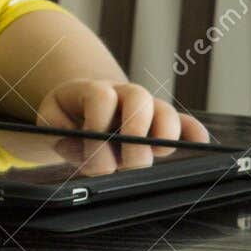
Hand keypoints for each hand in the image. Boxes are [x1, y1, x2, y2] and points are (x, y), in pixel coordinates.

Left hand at [35, 80, 208, 144]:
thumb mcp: (50, 120)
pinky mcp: (163, 124)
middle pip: (139, 100)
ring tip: (152, 153)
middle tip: (125, 161)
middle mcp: (123, 95)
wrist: (83, 107)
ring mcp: (147, 108)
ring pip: (165, 112)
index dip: (99, 121)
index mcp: (93, 90)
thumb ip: (59, 131)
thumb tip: (83, 146)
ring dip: (163, 135)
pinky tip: (199, 143)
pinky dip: (193, 133)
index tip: (93, 144)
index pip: (102, 97)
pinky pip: (185, 124)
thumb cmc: (67, 117)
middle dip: (134, 133)